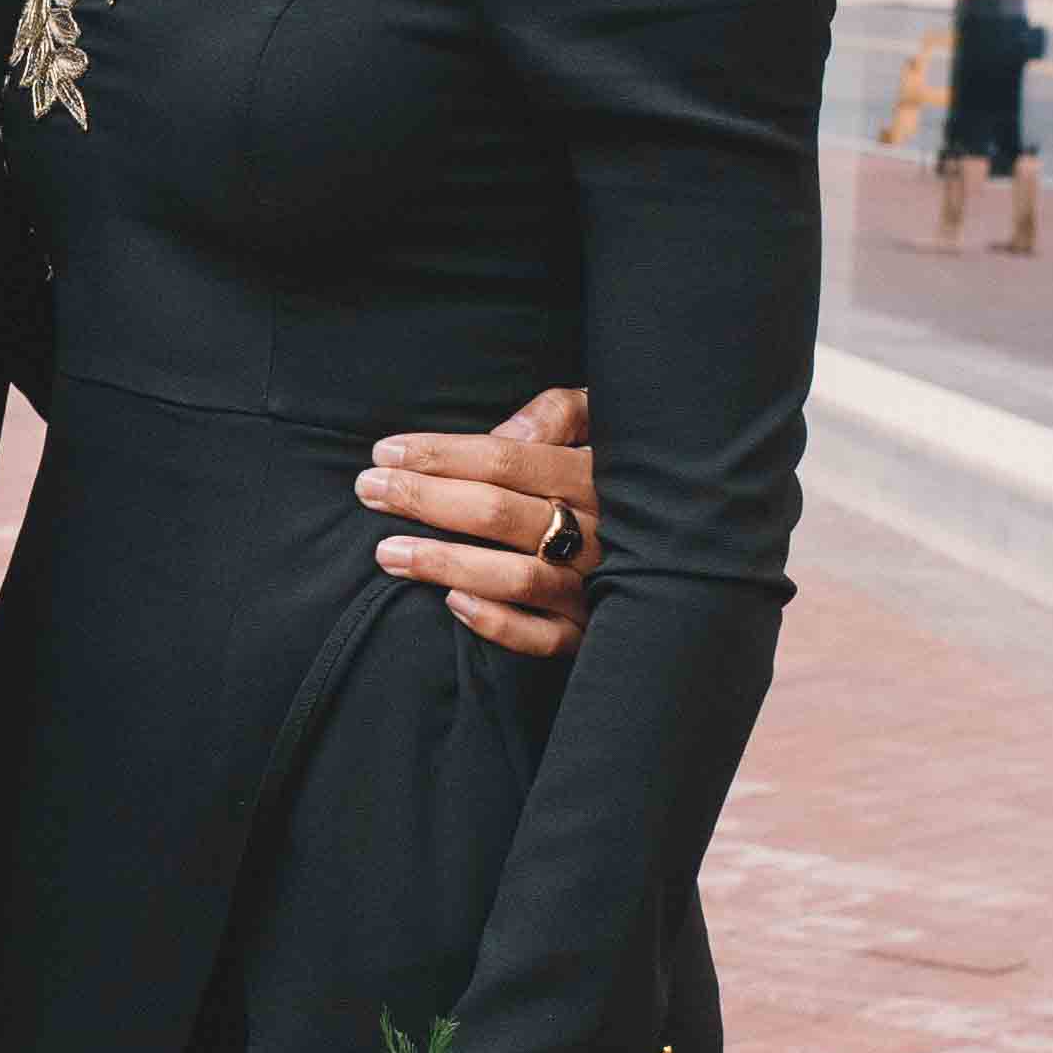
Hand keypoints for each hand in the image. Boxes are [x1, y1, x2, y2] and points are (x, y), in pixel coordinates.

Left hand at [357, 382, 596, 655]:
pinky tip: (450, 604)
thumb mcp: (604, 425)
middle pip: (498, 513)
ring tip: (386, 551)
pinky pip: (543, 637)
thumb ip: (559, 415)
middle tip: (368, 490)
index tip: (385, 452)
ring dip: (444, 563)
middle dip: (425, 499)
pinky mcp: (590, 632)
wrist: (684, 546)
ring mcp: (594, 585)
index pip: (506, 461)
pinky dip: (498, 623)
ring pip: (516, 576)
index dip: (442, 455)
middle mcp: (597, 531)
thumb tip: (505, 434)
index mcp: (595, 474)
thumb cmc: (622, 475)